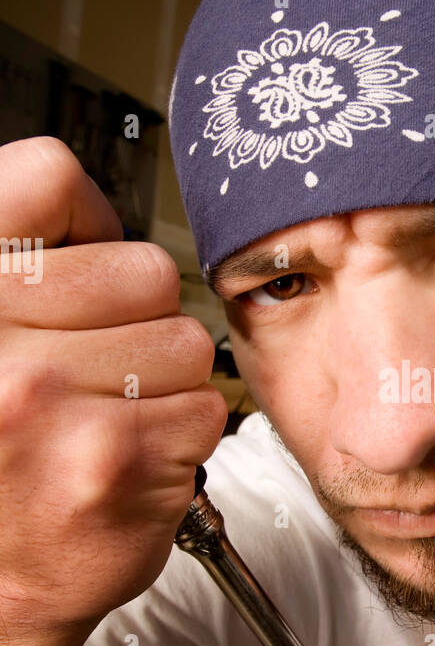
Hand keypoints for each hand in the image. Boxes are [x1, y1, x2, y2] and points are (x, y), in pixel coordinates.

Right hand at [0, 139, 226, 645]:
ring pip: (186, 342)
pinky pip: (203, 409)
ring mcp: (47, 399)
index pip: (45, 180)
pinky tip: (126, 465)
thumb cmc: (0, 463)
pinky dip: (180, 440)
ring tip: (107, 425)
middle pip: (144, 270)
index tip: (85, 256)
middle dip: (139, 325)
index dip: (86, 217)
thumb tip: (95, 210)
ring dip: (166, 387)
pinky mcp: (114, 458)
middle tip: (94, 378)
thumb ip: (27, 260)